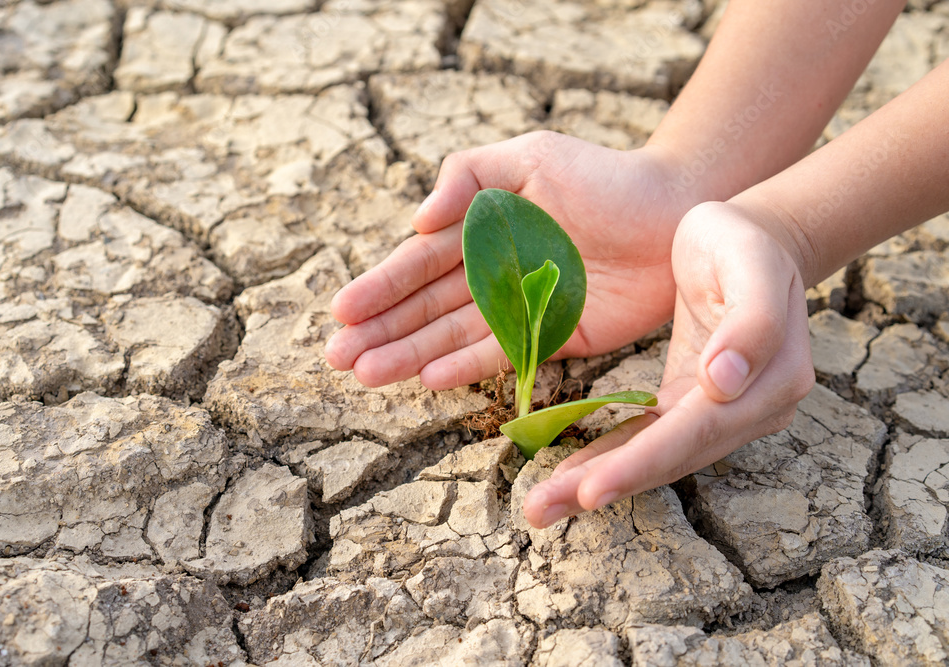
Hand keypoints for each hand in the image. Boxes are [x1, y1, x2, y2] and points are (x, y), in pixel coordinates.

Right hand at [326, 131, 698, 389]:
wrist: (676, 211)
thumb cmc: (605, 176)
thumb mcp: (532, 155)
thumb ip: (470, 175)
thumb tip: (418, 220)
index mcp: (482, 227)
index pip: (419, 262)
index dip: (380, 287)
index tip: (341, 312)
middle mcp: (494, 271)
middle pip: (426, 306)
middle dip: (382, 330)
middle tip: (338, 358)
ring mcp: (522, 306)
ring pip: (453, 334)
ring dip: (409, 354)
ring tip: (367, 374)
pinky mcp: (555, 335)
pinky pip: (501, 354)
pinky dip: (463, 367)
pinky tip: (427, 379)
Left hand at [523, 200, 815, 527]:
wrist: (756, 242)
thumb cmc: (748, 246)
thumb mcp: (755, 266)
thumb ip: (751, 324)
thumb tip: (723, 384)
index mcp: (771, 382)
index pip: (695, 431)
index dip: (642, 462)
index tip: (592, 489)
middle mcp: (748, 411)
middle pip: (670, 457)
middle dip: (605, 484)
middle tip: (542, 510)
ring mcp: (720, 413)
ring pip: (655, 457)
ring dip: (599, 481)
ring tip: (544, 505)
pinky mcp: (690, 404)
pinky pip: (646, 437)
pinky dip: (609, 458)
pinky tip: (571, 476)